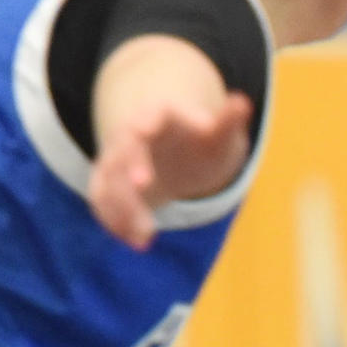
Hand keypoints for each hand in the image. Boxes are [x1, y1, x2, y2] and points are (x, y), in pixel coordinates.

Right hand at [91, 87, 254, 249]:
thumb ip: (228, 121)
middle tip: (144, 185)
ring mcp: (116, 161)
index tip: (145, 129)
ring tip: (145, 238)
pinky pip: (103, 202)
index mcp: (156, 117)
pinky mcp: (110, 185)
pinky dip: (115, 222)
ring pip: (110, 181)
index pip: (147, 116)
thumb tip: (242, 103)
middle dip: (131, 165)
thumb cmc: (203, 143)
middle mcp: (130, 138)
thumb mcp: (219, 134)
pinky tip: (137, 243)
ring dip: (123, 207)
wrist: (180, 157)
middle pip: (124, 149)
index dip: (146, 122)